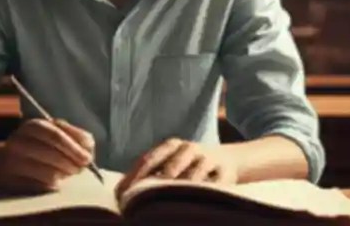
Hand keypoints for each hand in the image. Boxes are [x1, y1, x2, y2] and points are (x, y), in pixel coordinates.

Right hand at [0, 118, 95, 192]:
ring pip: (47, 173)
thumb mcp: (60, 134)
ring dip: (62, 176)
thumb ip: (78, 138)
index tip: (87, 159)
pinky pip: (39, 188)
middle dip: (70, 164)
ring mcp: (12, 162)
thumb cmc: (44, 146)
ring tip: (65, 175)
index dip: (74, 149)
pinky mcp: (11, 182)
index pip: (56, 135)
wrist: (9, 161)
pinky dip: (51, 187)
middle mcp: (19, 141)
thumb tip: (87, 153)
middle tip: (78, 170)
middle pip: (51, 154)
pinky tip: (53, 183)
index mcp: (33, 126)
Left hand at [115, 138, 238, 197]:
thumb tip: (119, 193)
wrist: (230, 159)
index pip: (148, 160)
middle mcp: (188, 149)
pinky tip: (194, 203)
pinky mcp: (225, 172)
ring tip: (170, 204)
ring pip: (193, 176)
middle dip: (156, 187)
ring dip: (181, 191)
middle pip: (170, 168)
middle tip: (143, 203)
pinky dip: (204, 193)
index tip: (122, 196)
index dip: (134, 178)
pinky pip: (214, 185)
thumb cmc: (190, 165)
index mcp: (171, 145)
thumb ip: (150, 173)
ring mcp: (208, 159)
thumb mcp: (171, 162)